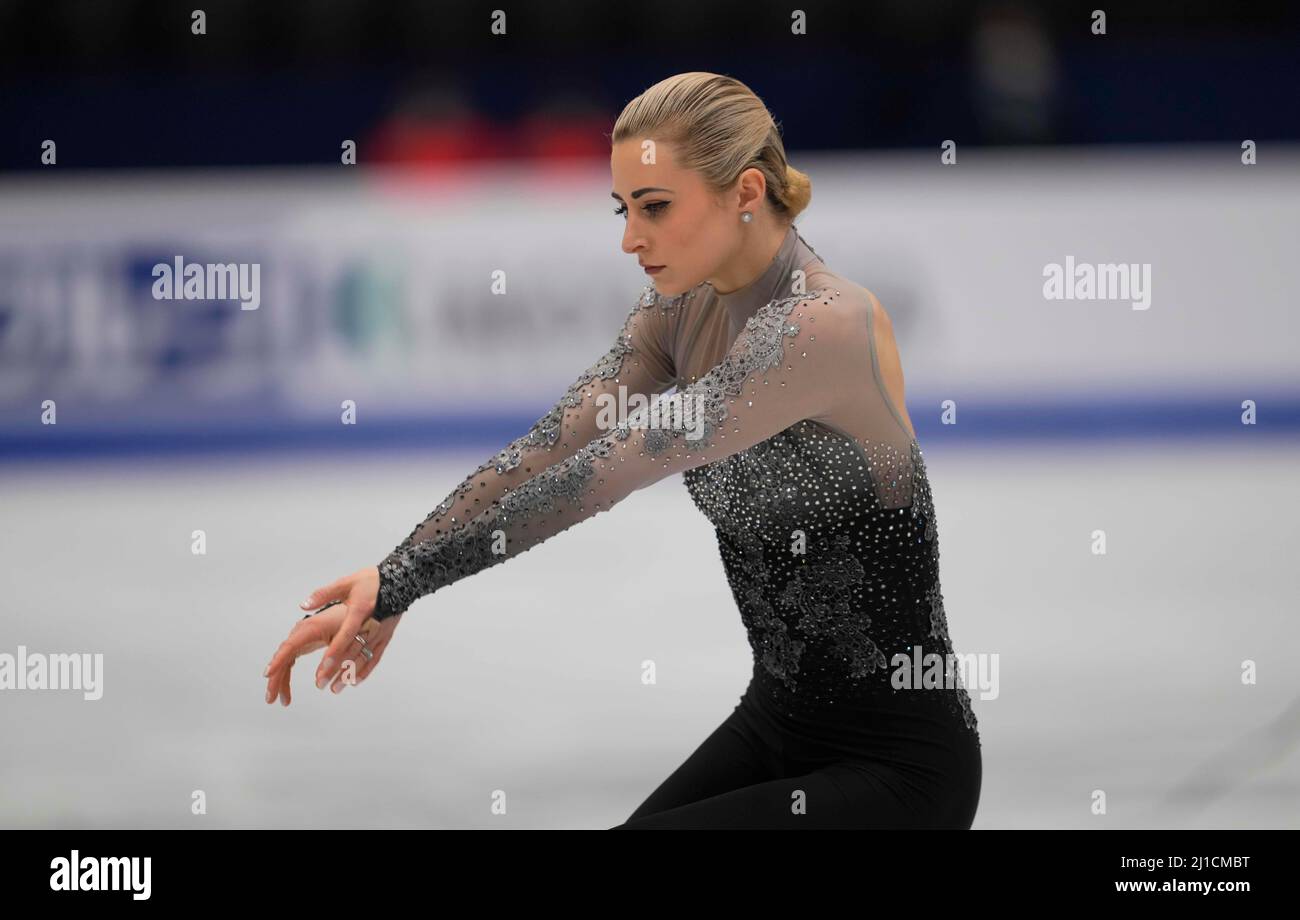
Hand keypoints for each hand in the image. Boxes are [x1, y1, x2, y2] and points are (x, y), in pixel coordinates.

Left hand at [263, 567, 400, 705]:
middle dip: (336, 670)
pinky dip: (366, 670)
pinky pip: (375, 657)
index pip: (345, 636)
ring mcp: (380, 633)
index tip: (322, 667)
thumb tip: (304, 605)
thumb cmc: (371, 581)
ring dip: (349, 675)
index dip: (334, 652)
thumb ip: (324, 594)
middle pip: (352, 652)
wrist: (401, 581)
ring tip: (335, 689)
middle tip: (321, 684)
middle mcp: (372, 625)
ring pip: (363, 658)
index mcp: (360, 612)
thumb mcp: (346, 583)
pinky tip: (355, 681)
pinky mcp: (386, 637)